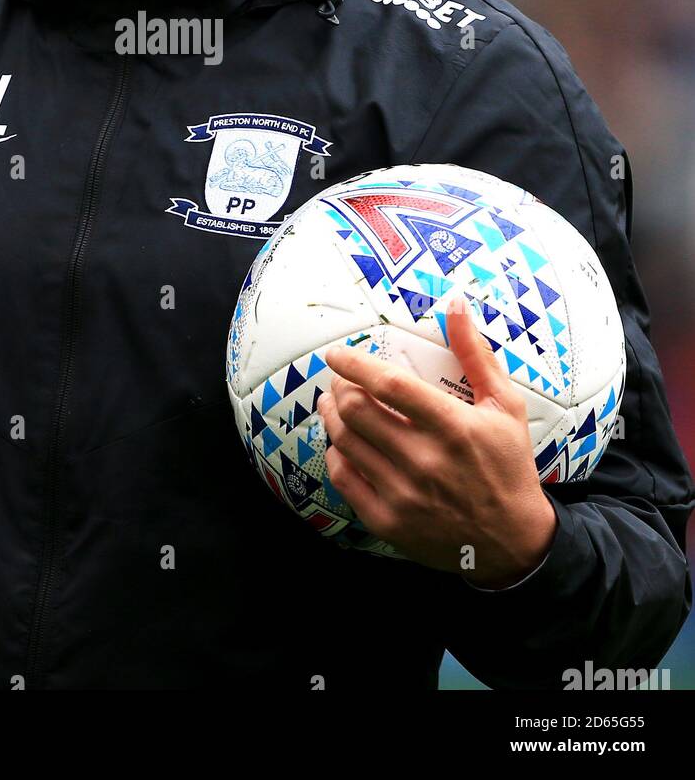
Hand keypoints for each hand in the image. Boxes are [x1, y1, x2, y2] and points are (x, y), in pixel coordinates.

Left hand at [318, 293, 557, 585]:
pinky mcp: (388, 521)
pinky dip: (337, 454)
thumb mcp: (505, 406)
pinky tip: (343, 442)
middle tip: (339, 380)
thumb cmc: (508, 466)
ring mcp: (403, 494)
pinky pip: (344, 478)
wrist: (513, 542)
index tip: (337, 355)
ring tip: (335, 405)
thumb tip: (454, 304)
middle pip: (356, 411)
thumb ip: (476, 353)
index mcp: (453, 427)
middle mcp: (424, 461)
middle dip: (339, 388)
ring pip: (345, 441)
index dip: (355, 364)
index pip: (389, 385)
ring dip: (332, 416)